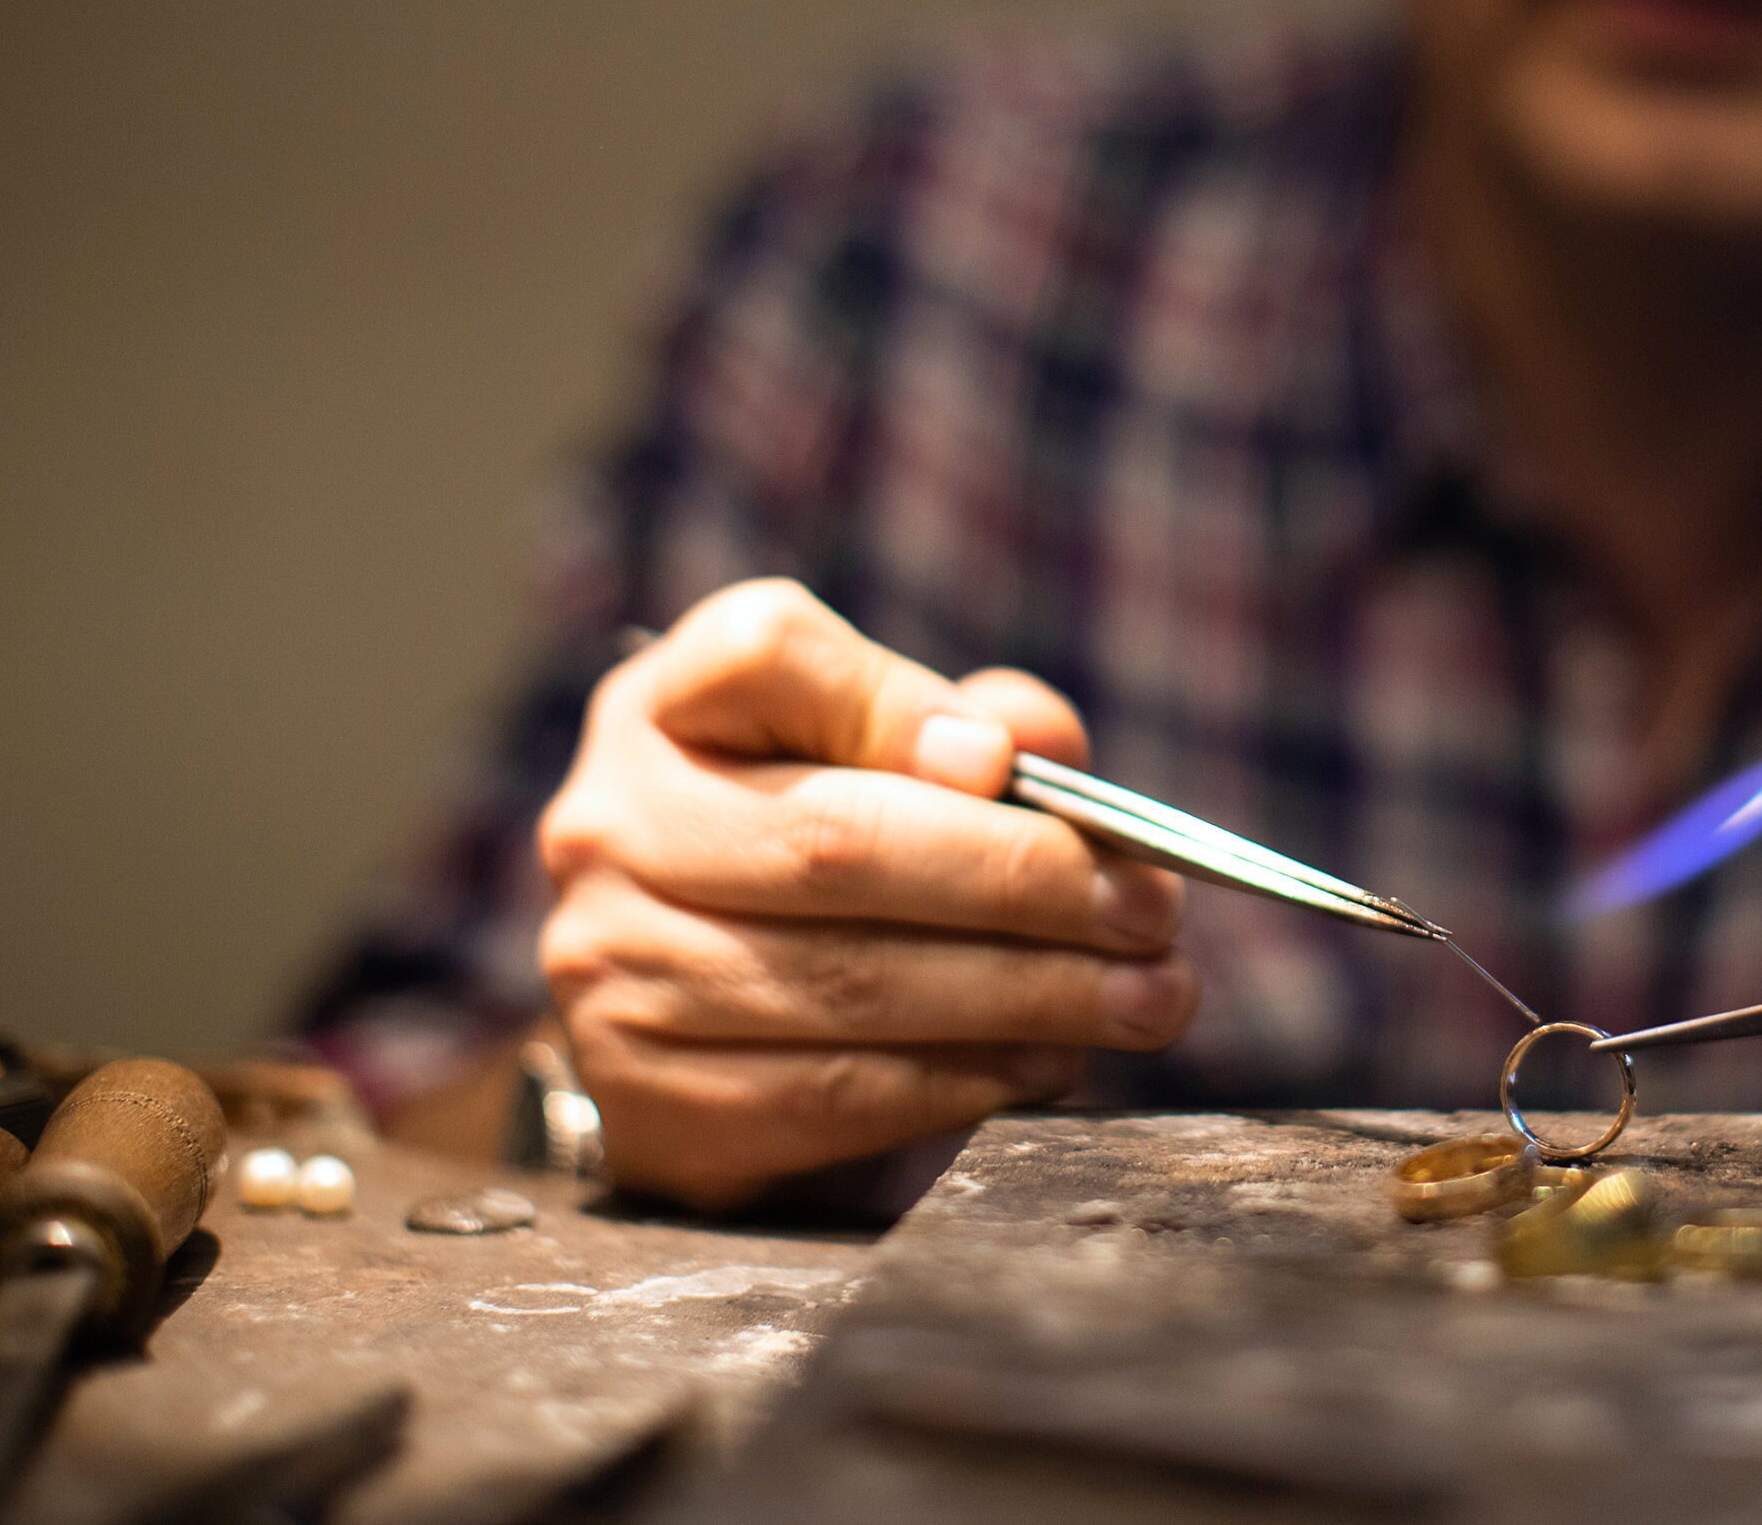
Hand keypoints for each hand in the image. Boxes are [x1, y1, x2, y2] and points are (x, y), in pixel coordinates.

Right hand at [537, 579, 1197, 1208]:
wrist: (684, 1009)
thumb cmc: (814, 841)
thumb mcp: (876, 749)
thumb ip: (969, 721)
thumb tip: (1038, 748)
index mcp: (667, 704)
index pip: (766, 654)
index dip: (895, 706)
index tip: (1010, 763)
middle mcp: (610, 828)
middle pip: (833, 842)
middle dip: (1022, 881)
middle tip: (1151, 910)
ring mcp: (612, 975)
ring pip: (850, 984)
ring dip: (1030, 996)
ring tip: (1147, 995)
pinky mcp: (651, 1107)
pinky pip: (836, 1096)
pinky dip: (968, 1079)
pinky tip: (1053, 1059)